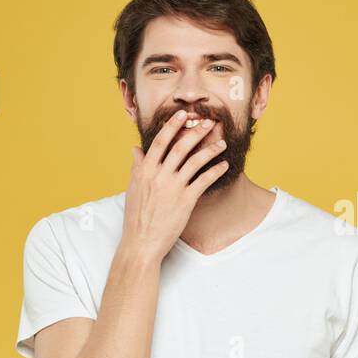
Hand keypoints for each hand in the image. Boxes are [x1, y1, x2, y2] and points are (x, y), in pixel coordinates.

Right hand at [120, 111, 229, 262]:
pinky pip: (204, 180)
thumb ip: (137, 167)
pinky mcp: (186, 200)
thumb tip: (136, 149)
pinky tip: (224, 164)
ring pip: (195, 161)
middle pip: (180, 146)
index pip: (160, 141)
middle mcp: (159, 176)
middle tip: (209, 122)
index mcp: (145, 170)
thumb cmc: (136, 216)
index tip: (183, 115)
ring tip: (222, 142)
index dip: (173, 126)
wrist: (141, 242)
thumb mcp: (133, 188)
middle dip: (196, 131)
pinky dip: (215, 170)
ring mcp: (173, 187)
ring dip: (210, 149)